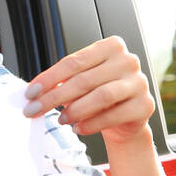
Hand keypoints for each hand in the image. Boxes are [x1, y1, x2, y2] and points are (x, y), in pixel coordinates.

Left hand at [22, 35, 155, 145]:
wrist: (125, 119)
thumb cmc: (99, 95)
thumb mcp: (80, 83)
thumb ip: (62, 82)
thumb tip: (33, 92)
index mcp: (111, 46)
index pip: (74, 61)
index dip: (49, 78)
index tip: (31, 93)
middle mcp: (128, 60)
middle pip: (84, 79)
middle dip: (55, 97)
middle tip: (35, 110)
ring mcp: (139, 82)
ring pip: (100, 96)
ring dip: (75, 110)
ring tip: (61, 119)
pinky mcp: (145, 105)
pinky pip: (113, 115)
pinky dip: (92, 124)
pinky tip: (78, 128)